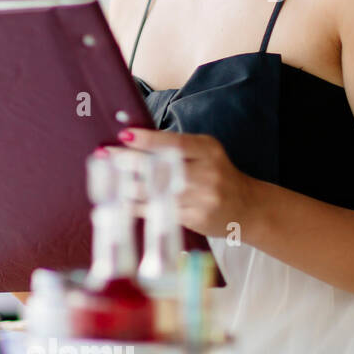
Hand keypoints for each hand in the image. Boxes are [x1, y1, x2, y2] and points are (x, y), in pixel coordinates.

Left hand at [118, 128, 261, 238]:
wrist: (248, 209)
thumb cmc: (218, 176)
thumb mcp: (206, 153)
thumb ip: (176, 147)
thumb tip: (132, 140)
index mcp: (208, 151)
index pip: (174, 143)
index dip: (147, 140)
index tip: (123, 135)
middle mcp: (206, 173)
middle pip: (160, 166)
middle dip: (128, 160)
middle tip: (104, 154)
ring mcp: (200, 198)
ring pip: (154, 190)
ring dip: (125, 183)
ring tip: (104, 176)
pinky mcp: (193, 219)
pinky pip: (157, 210)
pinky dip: (134, 205)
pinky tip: (117, 200)